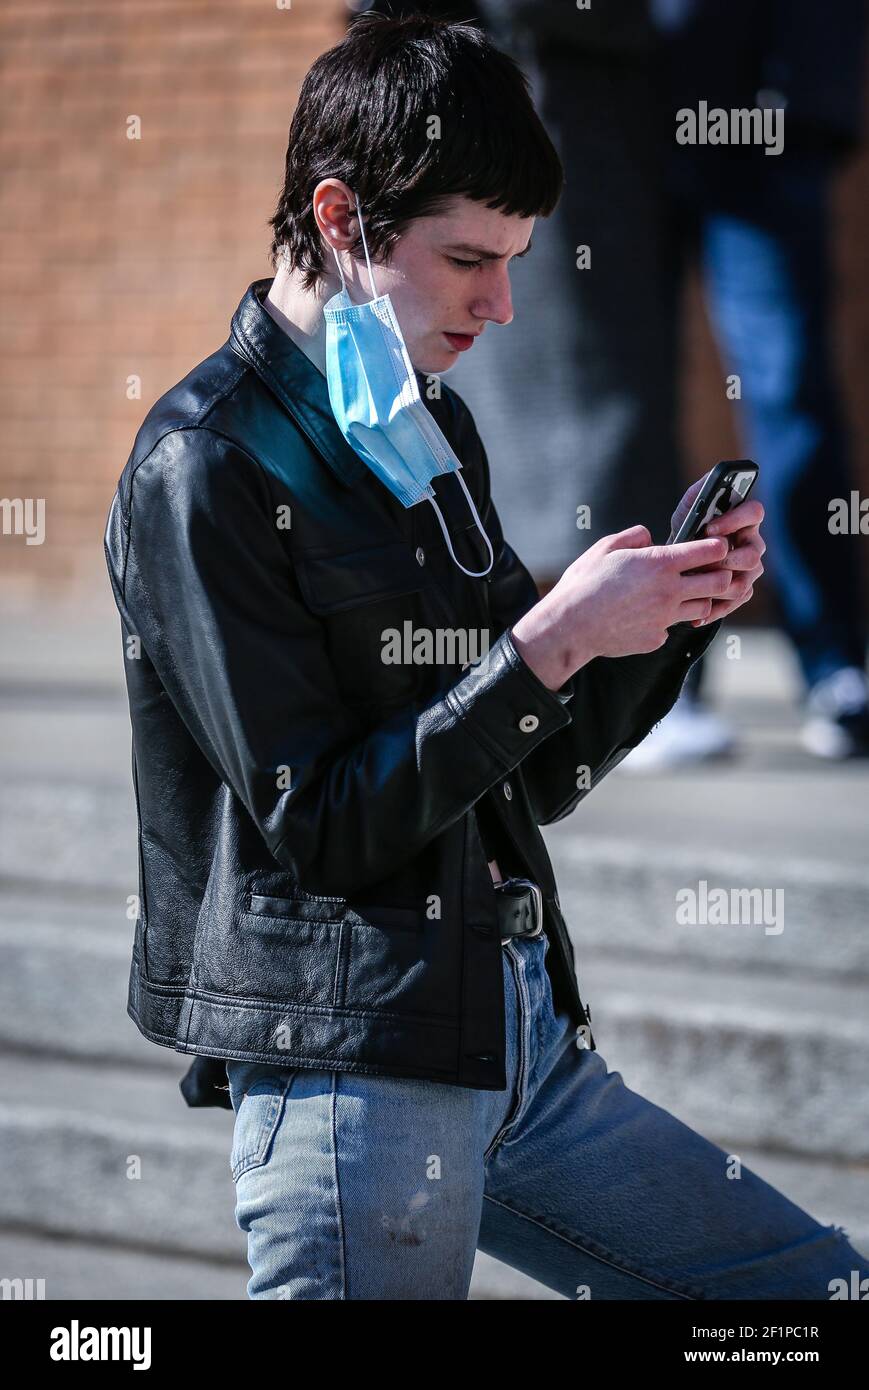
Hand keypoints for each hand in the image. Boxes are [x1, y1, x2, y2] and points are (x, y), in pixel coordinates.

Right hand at [511, 524, 736, 686]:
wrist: (569, 626)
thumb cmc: (584, 583)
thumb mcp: (606, 548)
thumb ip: (634, 537)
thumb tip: (650, 538)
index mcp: (660, 564)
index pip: (711, 551)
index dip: (718, 546)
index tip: (714, 546)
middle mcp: (669, 591)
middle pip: (720, 582)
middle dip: (720, 575)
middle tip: (705, 573)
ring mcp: (665, 618)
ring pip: (704, 607)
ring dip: (697, 599)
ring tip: (676, 595)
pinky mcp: (656, 638)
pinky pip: (672, 627)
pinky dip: (666, 621)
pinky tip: (645, 616)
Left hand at [670, 480, 765, 626]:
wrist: (679, 565)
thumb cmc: (687, 532)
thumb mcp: (688, 511)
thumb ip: (699, 494)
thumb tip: (711, 478)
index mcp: (744, 520)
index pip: (755, 512)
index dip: (735, 519)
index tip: (710, 527)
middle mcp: (753, 543)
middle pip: (754, 553)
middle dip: (727, 560)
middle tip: (702, 565)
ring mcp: (750, 569)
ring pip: (746, 581)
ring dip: (720, 587)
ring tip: (698, 589)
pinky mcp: (743, 591)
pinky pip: (736, 602)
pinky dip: (716, 609)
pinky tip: (698, 615)